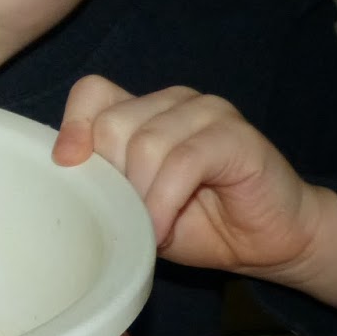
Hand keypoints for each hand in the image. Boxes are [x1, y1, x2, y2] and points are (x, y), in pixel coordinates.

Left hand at [52, 75, 336, 310]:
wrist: (272, 242)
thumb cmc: (200, 223)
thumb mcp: (134, 206)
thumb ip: (104, 182)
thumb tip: (64, 173)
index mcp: (145, 110)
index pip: (93, 93)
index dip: (74, 127)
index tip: (70, 168)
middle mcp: (174, 102)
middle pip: (112, 123)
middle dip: (111, 180)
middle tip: (127, 217)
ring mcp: (207, 112)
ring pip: (144, 143)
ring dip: (139, 198)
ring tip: (148, 229)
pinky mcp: (235, 135)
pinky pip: (182, 162)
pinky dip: (163, 202)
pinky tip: (162, 229)